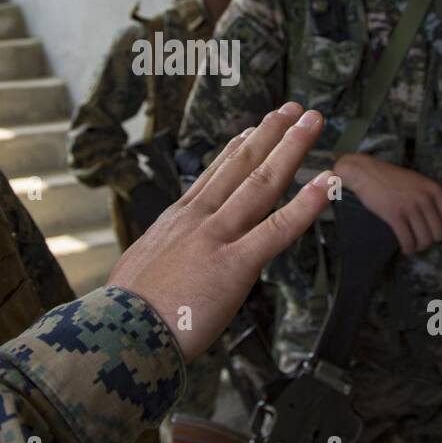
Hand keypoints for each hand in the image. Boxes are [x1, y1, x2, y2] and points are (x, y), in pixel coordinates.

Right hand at [106, 103, 330, 361]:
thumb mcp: (139, 270)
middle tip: (293, 109)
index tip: (253, 129)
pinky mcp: (234, 265)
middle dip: (270, 134)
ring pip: (261, 183)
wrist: (116, 333)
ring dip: (290, 149)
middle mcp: (198, 219)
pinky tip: (325, 185)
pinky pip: (276, 230)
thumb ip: (163, 260)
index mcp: (176, 221)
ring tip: (312, 123)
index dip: (237, 150)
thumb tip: (167, 267)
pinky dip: (304, 206)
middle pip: (241, 166)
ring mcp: (217, 237)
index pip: (213, 175)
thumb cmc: (125, 315)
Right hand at [331, 152, 441, 254]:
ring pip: (424, 240)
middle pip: (438, 234)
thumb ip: (432, 198)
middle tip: (422, 241)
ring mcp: (410, 207)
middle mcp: (425, 199)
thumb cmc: (393, 178)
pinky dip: (408, 248)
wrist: (366, 172)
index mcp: (435, 190)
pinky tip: (405, 249)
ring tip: (413, 245)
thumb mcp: (419, 182)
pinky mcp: (394, 215)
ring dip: (419, 247)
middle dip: (431, 241)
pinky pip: (407, 240)